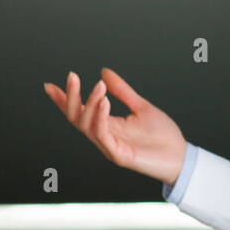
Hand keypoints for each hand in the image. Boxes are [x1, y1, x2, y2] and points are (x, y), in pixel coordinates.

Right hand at [43, 68, 187, 187]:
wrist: (181, 157)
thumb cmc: (163, 136)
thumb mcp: (141, 107)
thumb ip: (123, 91)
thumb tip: (104, 72)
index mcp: (108, 125)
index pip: (79, 112)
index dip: (63, 100)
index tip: (49, 85)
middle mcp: (104, 136)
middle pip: (76, 118)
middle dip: (70, 98)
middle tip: (72, 76)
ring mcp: (110, 147)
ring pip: (86, 126)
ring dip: (89, 104)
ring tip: (98, 87)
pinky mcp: (119, 155)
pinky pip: (103, 136)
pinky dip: (100, 118)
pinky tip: (104, 101)